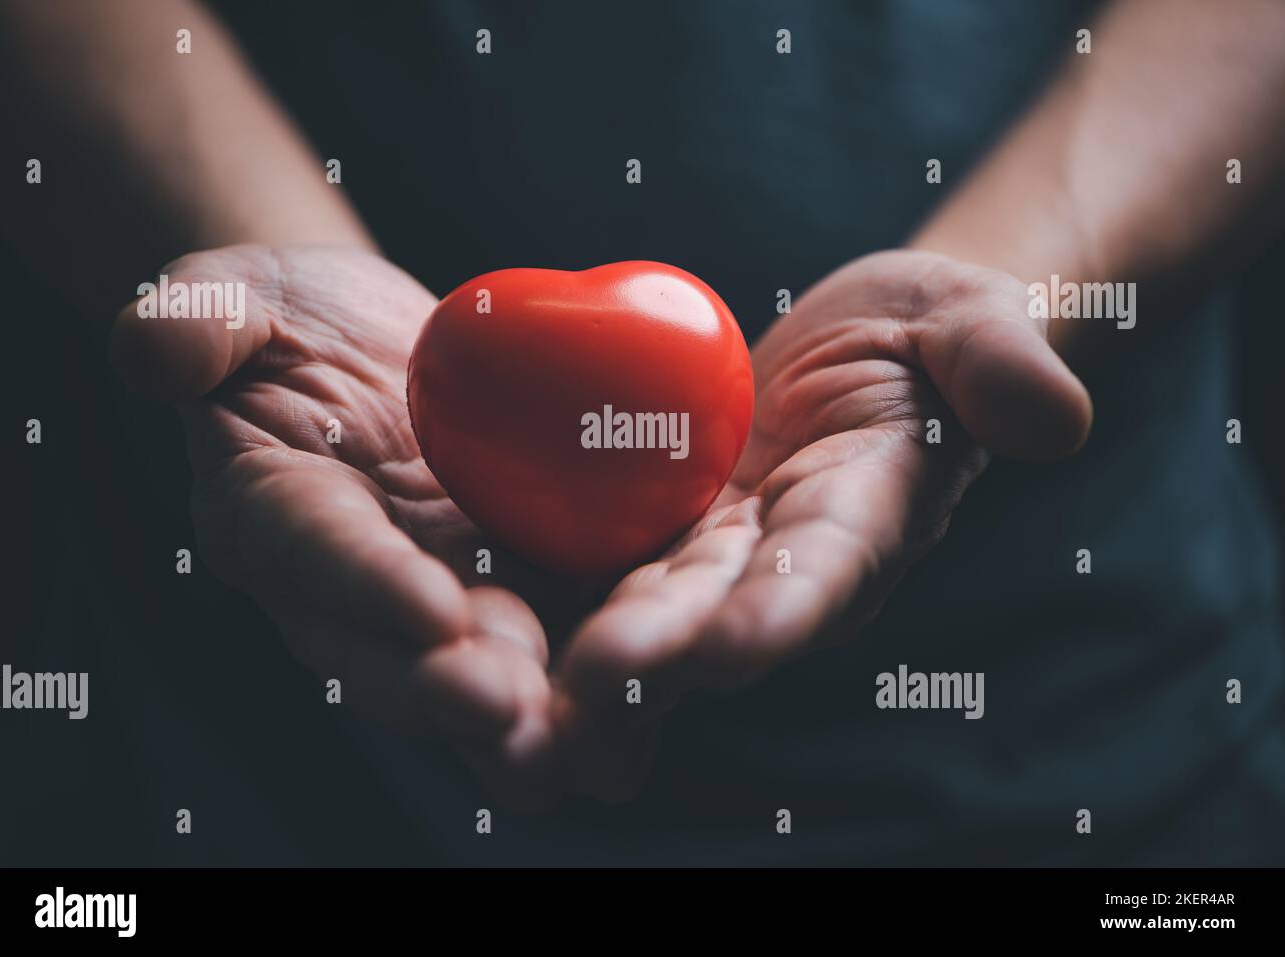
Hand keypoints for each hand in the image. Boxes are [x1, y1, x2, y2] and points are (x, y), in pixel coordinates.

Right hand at [112, 245, 573, 805]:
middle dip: (455, 693)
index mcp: (279, 521)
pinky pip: (570, 622)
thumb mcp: (226, 302)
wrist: (361, 345)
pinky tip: (666, 687)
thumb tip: (152, 349)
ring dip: (548, 711)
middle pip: (402, 656)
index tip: (429, 614)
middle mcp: (364, 586)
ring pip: (493, 668)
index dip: (367, 588)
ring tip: (601, 745)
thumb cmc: (280, 323)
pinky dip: (611, 662)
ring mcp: (451, 588)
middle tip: (514, 716)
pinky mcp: (525, 572)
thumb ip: (191, 325)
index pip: (317, 558)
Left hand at [553, 249, 1092, 799]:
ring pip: (641, 612)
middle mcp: (778, 565)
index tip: (733, 643)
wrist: (851, 347)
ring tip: (513, 703)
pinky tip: (471, 633)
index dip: (785, 610)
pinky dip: (541, 601)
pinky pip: (591, 565)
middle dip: (662, 654)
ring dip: (585, 662)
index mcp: (862, 522)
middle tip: (590, 687)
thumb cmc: (922, 330)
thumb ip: (1001, 362)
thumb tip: (1055, 420)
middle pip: (716, 615)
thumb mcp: (967, 317)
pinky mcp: (649, 533)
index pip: (827, 573)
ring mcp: (706, 557)